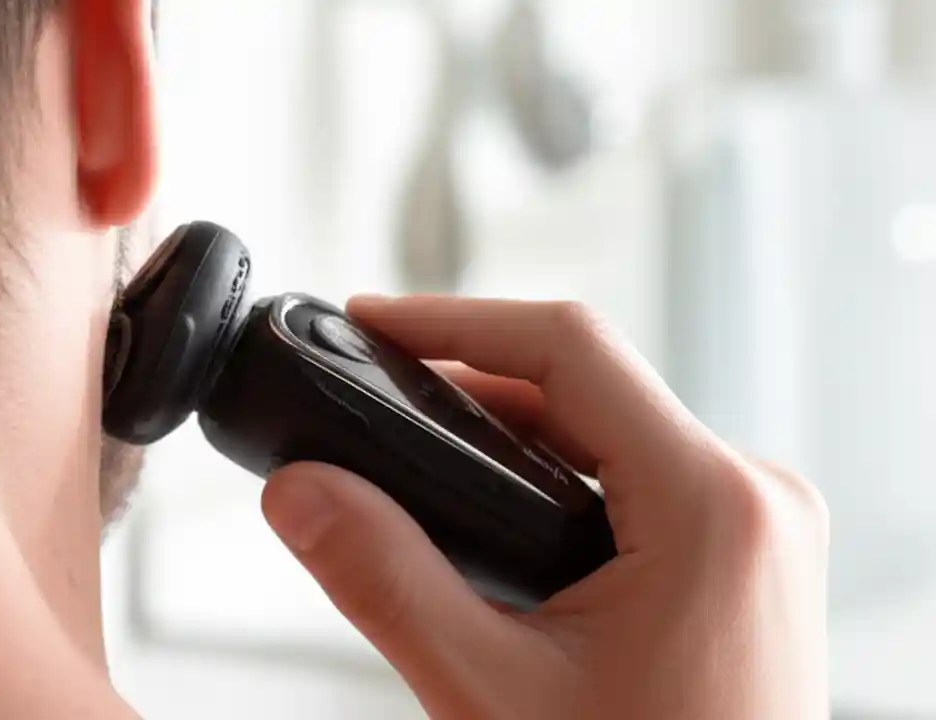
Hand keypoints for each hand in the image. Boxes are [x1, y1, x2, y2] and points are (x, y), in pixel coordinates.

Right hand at [262, 297, 828, 719]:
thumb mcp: (492, 693)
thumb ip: (384, 582)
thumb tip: (300, 492)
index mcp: (714, 507)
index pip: (571, 350)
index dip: (455, 319)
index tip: (372, 320)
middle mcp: (753, 498)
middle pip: (587, 386)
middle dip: (467, 380)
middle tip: (370, 387)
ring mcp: (755, 527)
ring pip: (610, 428)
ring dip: (508, 426)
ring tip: (412, 438)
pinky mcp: (738, 556)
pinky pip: (635, 475)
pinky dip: (553, 471)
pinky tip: (487, 497)